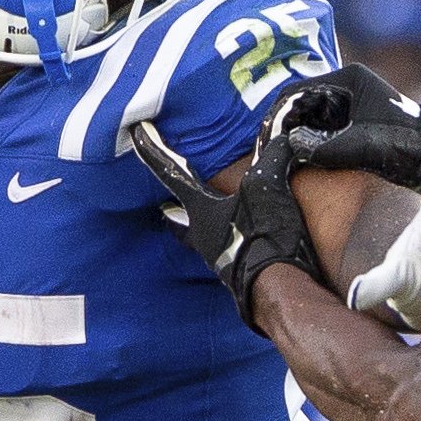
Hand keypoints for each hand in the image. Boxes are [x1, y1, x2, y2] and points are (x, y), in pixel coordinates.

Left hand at [127, 118, 316, 322]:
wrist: (281, 288)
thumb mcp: (267, 187)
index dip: (154, 149)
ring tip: (219, 218)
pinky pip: (232, 253)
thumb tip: (283, 138)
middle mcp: (204, 238)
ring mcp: (221, 261)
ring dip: (209, 228)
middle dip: (177, 210)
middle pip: (182, 219)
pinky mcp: (242, 276)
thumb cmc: (264, 237)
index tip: (138, 132)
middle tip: (168, 204)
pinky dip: (235, 242)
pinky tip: (249, 242)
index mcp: (201, 212)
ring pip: (206, 239)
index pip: (170, 172)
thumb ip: (272, 158)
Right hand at [274, 62, 420, 192]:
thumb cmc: (404, 146)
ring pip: (314, 112)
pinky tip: (301, 153)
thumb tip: (291, 146)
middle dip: (287, 123)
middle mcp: (352, 82)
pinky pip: (326, 121)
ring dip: (298, 130)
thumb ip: (324, 148)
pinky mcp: (358, 114)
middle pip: (305, 99)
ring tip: (280, 152)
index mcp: (351, 78)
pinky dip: (311, 135)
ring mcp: (355, 97)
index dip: (280, 114)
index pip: (301, 90)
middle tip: (269, 146)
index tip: (268, 136)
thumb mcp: (361, 147)